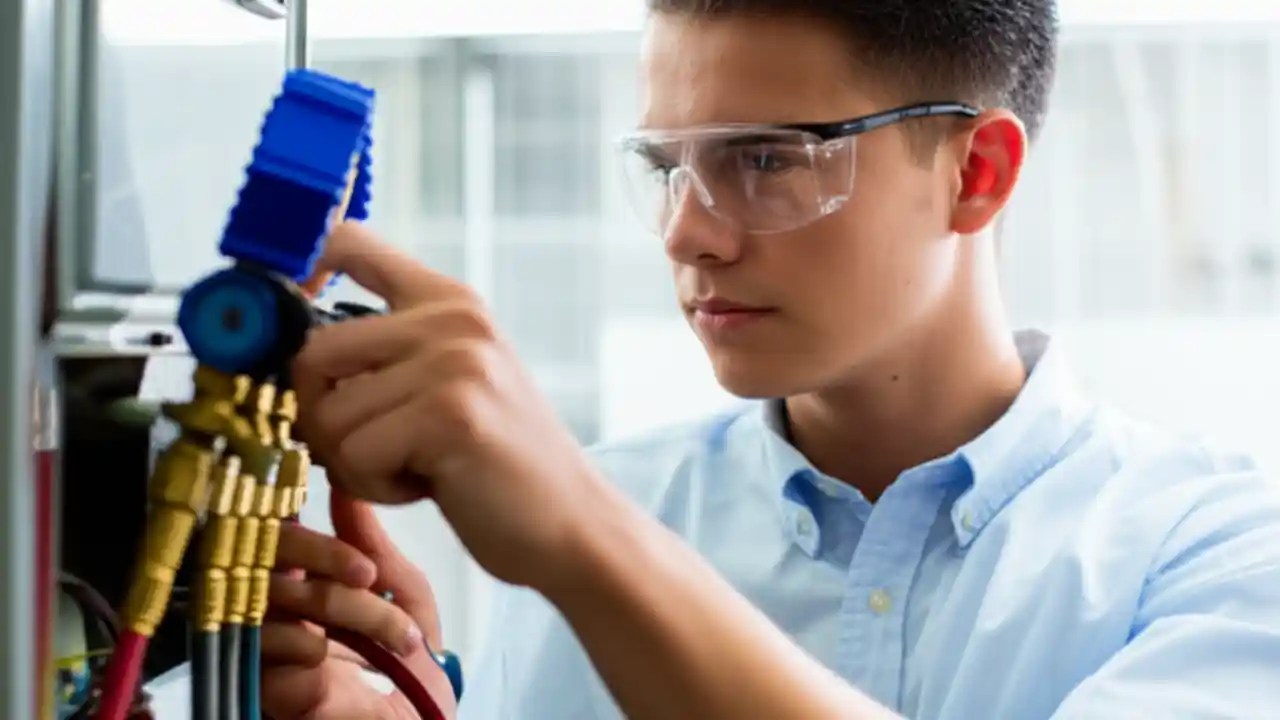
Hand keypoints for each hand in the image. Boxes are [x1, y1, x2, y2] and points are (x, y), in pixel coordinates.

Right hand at [260, 489, 456, 718]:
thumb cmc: (415, 670)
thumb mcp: (409, 600)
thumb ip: (376, 548)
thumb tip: (347, 488)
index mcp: (301, 585)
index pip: (283, 544)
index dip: (319, 550)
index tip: (366, 569)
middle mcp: (273, 612)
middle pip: (268, 565)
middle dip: (325, 570)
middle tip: (370, 583)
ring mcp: (260, 649)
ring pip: (270, 606)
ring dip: (338, 614)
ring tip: (395, 640)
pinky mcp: (255, 688)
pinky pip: (257, 656)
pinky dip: (298, 650)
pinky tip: (328, 659)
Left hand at [293, 222, 608, 589]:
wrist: (571, 523)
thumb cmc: (495, 463)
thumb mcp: (448, 382)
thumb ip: (385, 354)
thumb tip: (284, 353)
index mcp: (447, 300)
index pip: (348, 241)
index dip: (295, 266)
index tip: (278, 313)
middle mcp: (451, 319)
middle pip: (311, 354)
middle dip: (321, 419)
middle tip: (374, 450)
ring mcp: (454, 362)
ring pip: (328, 415)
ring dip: (355, 463)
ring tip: (416, 467)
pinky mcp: (450, 415)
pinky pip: (356, 455)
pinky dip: (378, 487)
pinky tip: (430, 485)